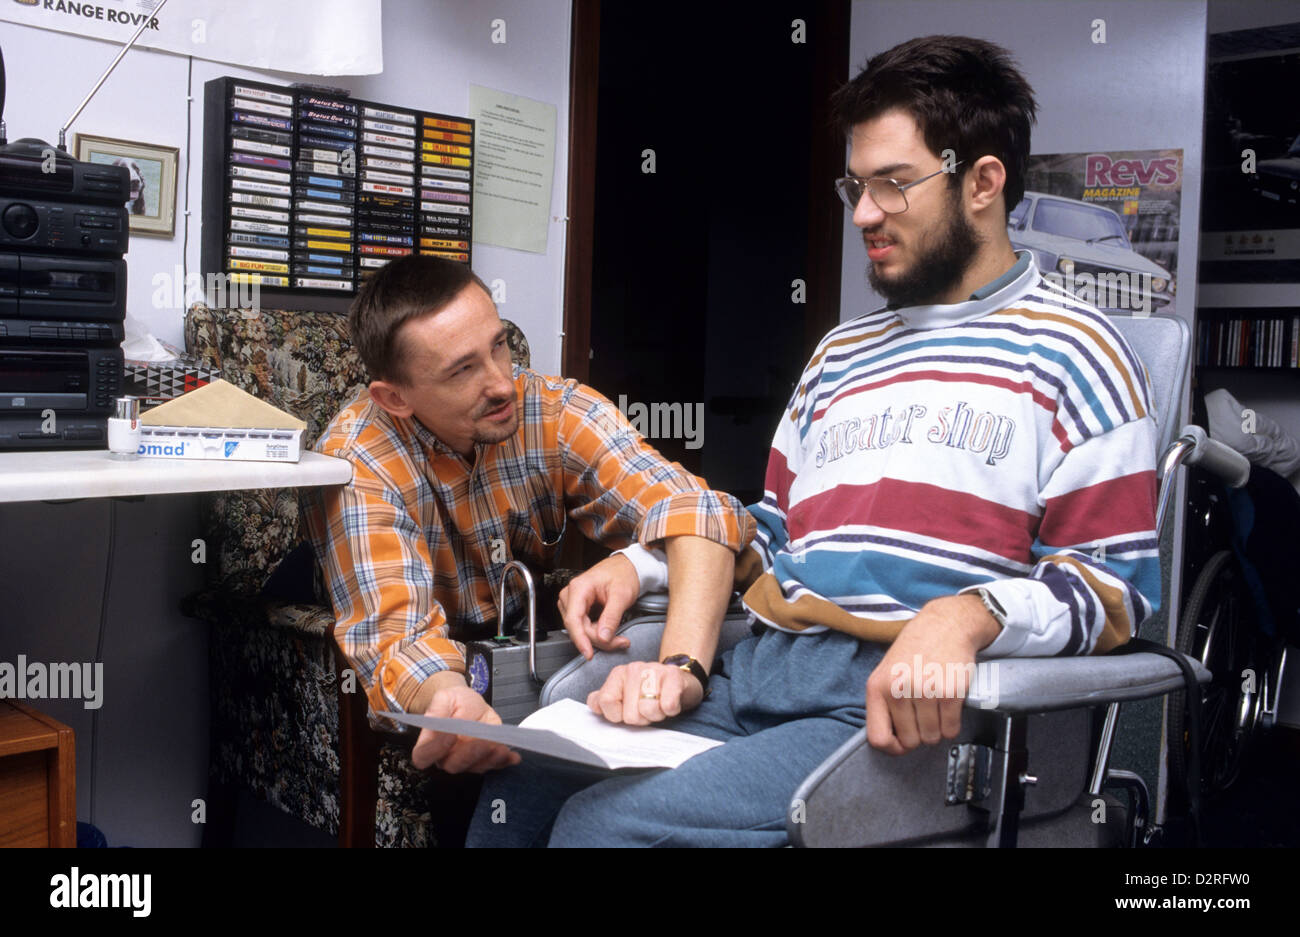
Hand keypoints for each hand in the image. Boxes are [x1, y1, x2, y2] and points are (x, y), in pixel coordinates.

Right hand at [410, 683, 522, 773]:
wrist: (466, 703)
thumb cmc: (453, 702)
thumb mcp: (443, 698)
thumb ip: (437, 712)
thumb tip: (437, 726)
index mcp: (430, 744)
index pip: (424, 755)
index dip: (435, 749)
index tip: (450, 735)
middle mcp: (447, 757)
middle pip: (454, 764)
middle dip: (470, 754)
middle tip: (483, 742)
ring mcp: (467, 760)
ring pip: (476, 767)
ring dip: (490, 759)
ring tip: (501, 749)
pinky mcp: (484, 759)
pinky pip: (494, 765)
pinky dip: (505, 761)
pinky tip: (513, 757)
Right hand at [558, 553, 638, 658]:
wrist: (626, 567)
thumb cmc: (623, 574)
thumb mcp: (621, 595)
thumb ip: (611, 617)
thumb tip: (603, 637)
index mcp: (579, 588)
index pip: (573, 620)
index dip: (581, 640)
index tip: (589, 654)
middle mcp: (571, 595)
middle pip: (578, 627)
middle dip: (598, 639)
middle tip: (620, 642)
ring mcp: (572, 602)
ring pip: (580, 630)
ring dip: (599, 638)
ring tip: (618, 636)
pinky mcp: (578, 608)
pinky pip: (584, 626)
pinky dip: (597, 633)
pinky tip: (609, 631)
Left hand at [586, 660, 703, 725]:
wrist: (681, 683)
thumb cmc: (650, 694)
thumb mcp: (624, 696)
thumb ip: (606, 700)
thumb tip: (593, 705)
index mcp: (618, 674)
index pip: (606, 702)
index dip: (617, 715)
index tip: (627, 711)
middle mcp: (634, 669)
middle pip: (629, 713)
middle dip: (641, 719)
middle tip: (647, 710)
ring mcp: (654, 670)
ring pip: (648, 710)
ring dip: (656, 715)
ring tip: (659, 706)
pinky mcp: (674, 676)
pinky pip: (668, 705)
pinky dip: (671, 710)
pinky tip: (670, 703)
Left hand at [864, 594, 998, 754]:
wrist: (945, 626)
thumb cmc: (915, 651)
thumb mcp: (887, 673)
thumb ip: (884, 705)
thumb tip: (891, 743)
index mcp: (877, 687)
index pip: (878, 738)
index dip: (892, 748)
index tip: (901, 743)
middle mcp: (898, 690)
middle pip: (910, 741)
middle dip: (919, 733)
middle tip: (923, 713)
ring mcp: (925, 691)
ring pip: (932, 738)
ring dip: (937, 728)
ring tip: (935, 706)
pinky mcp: (950, 693)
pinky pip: (951, 729)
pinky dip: (952, 724)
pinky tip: (948, 706)